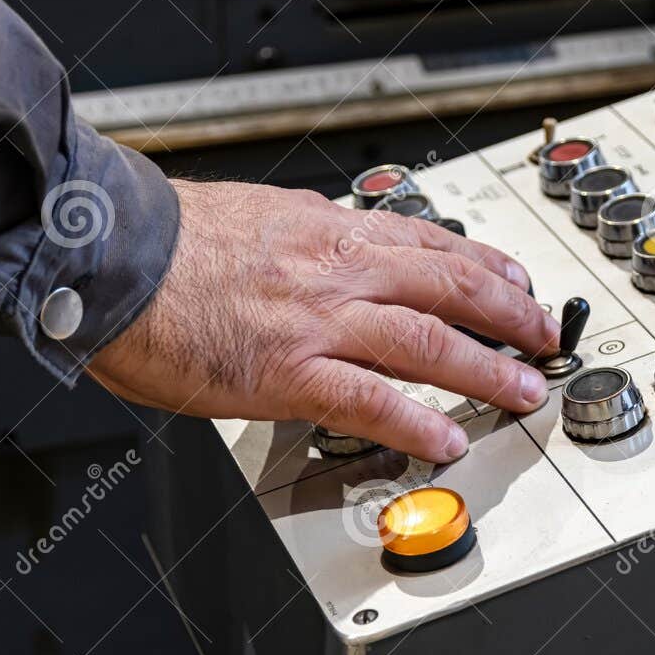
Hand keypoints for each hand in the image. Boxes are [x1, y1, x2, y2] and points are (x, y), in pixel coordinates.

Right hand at [88, 178, 559, 461]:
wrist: (110, 256)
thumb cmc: (167, 239)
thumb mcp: (259, 214)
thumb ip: (310, 229)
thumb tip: (339, 229)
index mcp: (328, 229)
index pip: (430, 242)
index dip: (485, 265)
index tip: (516, 280)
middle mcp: (337, 269)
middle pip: (449, 286)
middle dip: (509, 314)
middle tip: (545, 335)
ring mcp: (319, 322)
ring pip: (428, 341)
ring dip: (486, 369)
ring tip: (524, 389)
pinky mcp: (288, 373)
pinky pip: (371, 401)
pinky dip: (416, 422)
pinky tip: (447, 439)